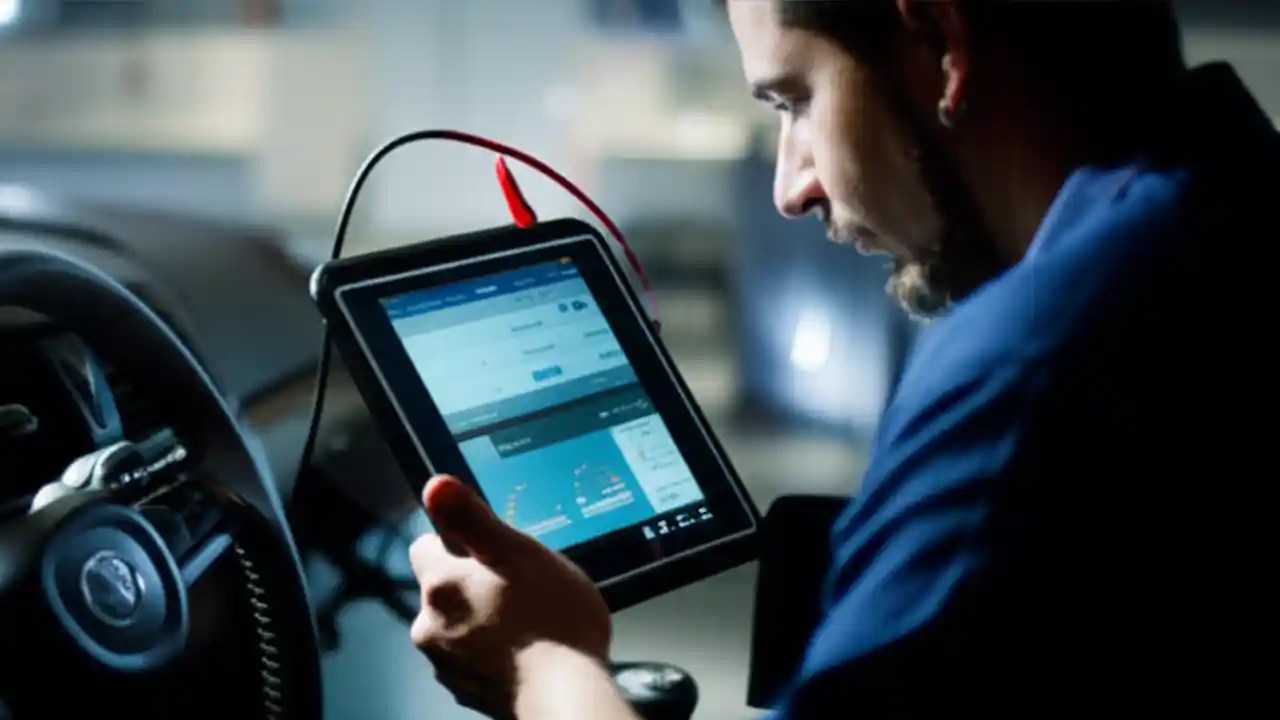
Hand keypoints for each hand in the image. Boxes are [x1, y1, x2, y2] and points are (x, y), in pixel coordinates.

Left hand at [409, 475, 612, 717]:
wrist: (566, 696)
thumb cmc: (550, 622)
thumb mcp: (516, 551)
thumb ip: (470, 517)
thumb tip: (434, 485)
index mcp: (440, 584)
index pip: (425, 546)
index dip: (457, 541)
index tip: (488, 548)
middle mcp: (430, 626)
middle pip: (443, 589)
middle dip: (474, 585)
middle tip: (519, 585)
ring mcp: (448, 664)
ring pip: (459, 626)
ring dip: (484, 620)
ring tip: (529, 621)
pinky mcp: (468, 691)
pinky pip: (475, 660)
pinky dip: (495, 654)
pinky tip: (527, 650)